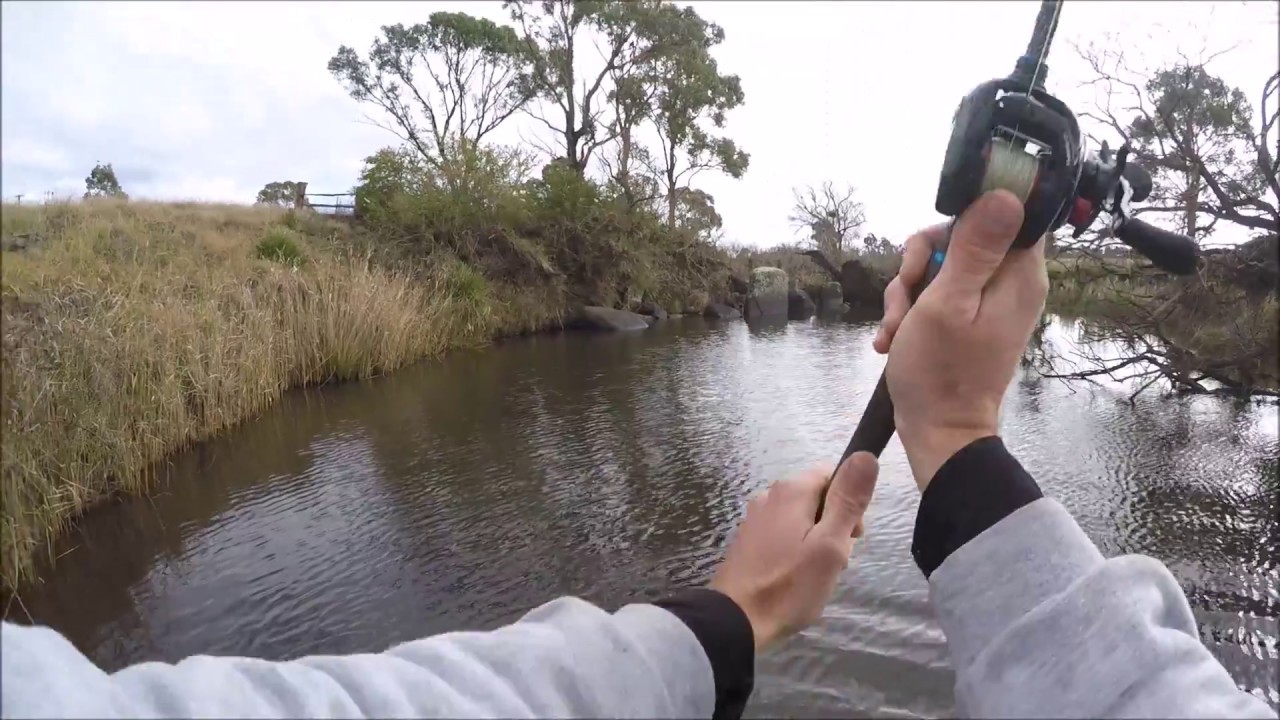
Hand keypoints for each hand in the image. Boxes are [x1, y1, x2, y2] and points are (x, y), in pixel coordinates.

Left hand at [709, 454, 878, 650]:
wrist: (736, 621)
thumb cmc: (789, 586)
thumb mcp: (830, 545)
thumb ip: (848, 501)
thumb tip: (865, 455)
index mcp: (791, 491)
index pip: (833, 475)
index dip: (850, 503)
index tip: (853, 537)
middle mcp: (769, 495)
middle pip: (818, 498)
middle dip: (834, 526)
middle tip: (835, 562)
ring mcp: (755, 518)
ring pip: (802, 519)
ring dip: (817, 542)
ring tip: (816, 576)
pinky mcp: (748, 540)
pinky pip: (784, 534)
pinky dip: (797, 551)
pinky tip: (797, 578)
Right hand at [873, 190, 1047, 490]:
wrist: (936, 431)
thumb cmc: (940, 371)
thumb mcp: (947, 302)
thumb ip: (974, 247)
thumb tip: (1006, 194)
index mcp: (1019, 274)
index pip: (1007, 210)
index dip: (965, 218)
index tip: (936, 248)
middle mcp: (1012, 282)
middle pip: (963, 236)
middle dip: (922, 263)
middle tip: (907, 295)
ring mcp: (989, 301)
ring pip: (942, 265)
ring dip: (908, 291)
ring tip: (897, 326)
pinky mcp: (969, 317)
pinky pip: (938, 293)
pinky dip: (912, 311)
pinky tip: (894, 337)